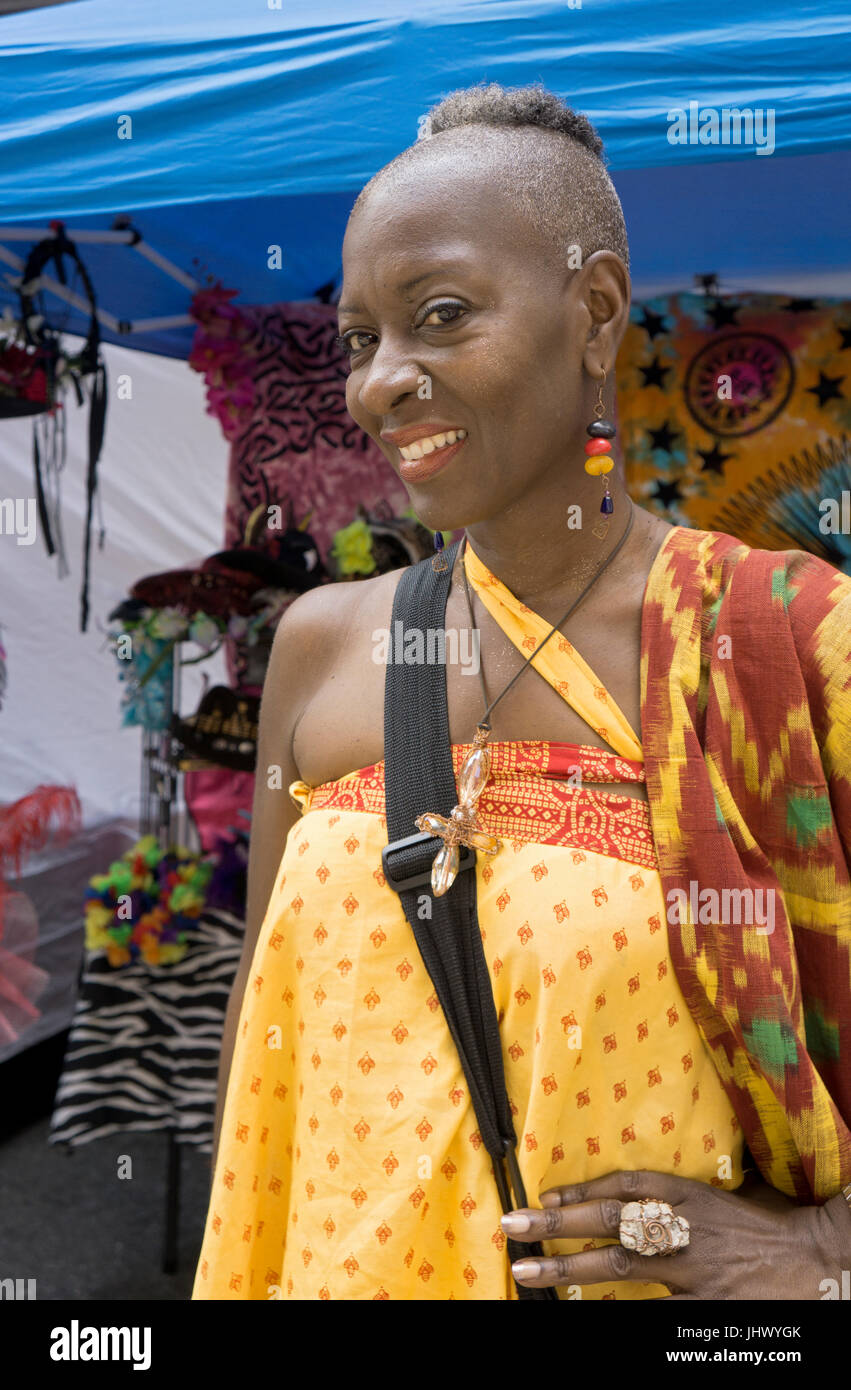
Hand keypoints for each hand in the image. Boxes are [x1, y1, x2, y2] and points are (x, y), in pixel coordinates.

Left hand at [501, 1168, 847, 1299]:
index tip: (546, 1195)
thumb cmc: (765, 1230)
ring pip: (619, 1265)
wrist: (815, 1262)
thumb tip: (628, 1197)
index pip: (628, 1184)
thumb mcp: (721, 1199)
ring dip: (568, 1268)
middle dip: (557, 1222)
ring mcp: (693, 1267)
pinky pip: (650, 1311)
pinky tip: (580, 1311)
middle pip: (611, 1219)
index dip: (584, 1188)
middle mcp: (686, 1224)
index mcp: (691, 1194)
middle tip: (514, 1225)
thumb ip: (677, 1198)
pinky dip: (616, 1312)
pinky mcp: (703, 1306)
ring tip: (528, 1272)